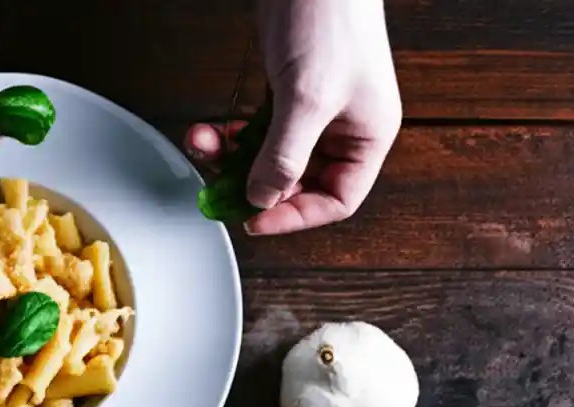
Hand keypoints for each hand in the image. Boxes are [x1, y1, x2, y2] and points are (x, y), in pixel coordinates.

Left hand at [185, 0, 401, 234]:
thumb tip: (262, 198)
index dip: (296, 216)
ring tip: (205, 147)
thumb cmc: (329, 19)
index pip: (336, 200)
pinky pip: (258, 129)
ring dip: (234, 158)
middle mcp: (344, 127)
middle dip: (254, 184)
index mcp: (368, 136)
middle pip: (298, 181)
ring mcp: (315, 108)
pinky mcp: (288, 89)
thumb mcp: (307, 100)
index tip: (254, 219)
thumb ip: (283, 156)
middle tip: (218, 189)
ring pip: (271, 156)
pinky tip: (210, 130)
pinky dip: (232, 133)